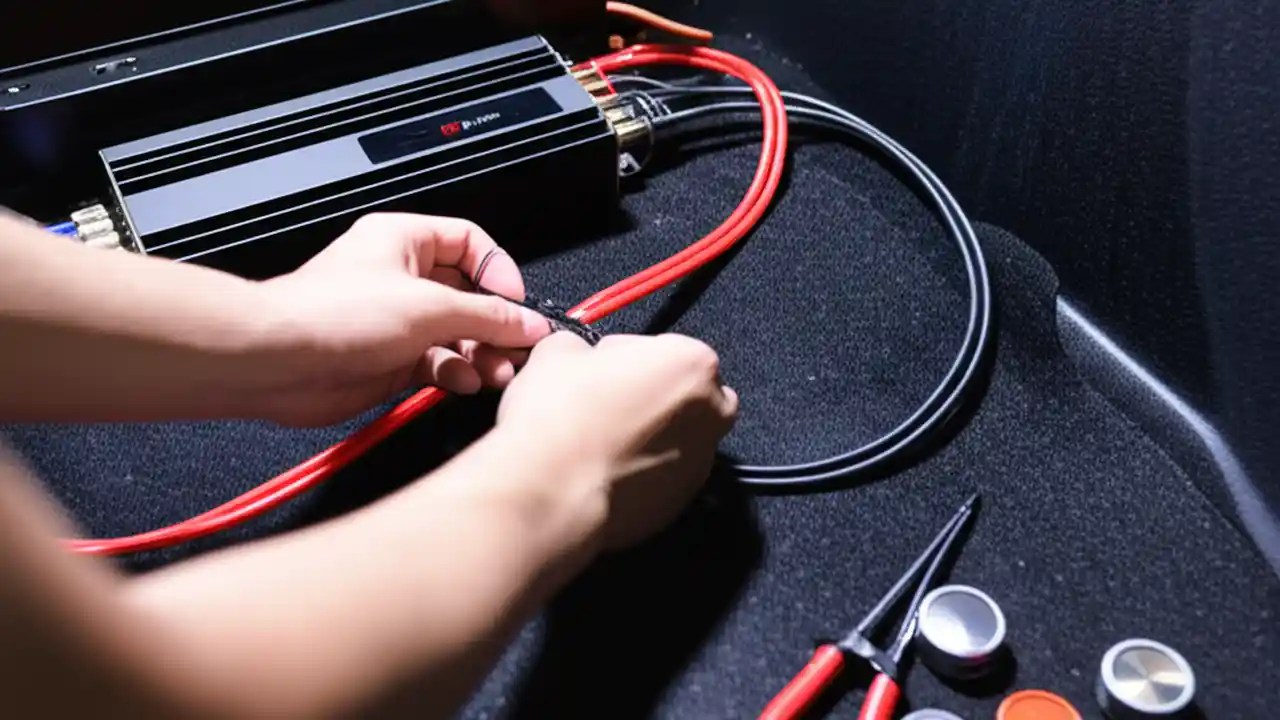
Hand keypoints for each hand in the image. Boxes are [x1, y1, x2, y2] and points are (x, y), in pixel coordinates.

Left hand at [257, 213, 551, 425]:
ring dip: (479, 353)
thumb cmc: (331, 315)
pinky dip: (453, 372)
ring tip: (496, 370)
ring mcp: (395, 320)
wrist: (279, 361)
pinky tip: (462, 381)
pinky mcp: (389, 359)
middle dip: (495, 322)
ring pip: (455, 334)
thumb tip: (527, 322)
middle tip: (517, 346)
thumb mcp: (430, 307)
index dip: (499, 271)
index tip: (517, 302)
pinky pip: (436, 363)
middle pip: (468, 294)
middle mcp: (400, 277)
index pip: (471, 243)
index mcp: (405, 240)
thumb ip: (488, 316)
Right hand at [495, 332, 738, 549]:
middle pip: (689, 394)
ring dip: (650, 434)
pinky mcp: (679, 503)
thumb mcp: (559, 349)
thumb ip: (586, 347)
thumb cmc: (559, 418)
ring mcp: (699, 463)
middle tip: (609, 401)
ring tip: (601, 440)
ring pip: (679, 438)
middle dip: (655, 395)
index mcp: (692, 364)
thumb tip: (582, 357)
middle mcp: (711, 414)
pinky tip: (604, 469)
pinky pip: (665, 476)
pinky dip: (643, 470)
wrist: (546, 493)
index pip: (667, 346)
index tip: (604, 368)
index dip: (628, 355)